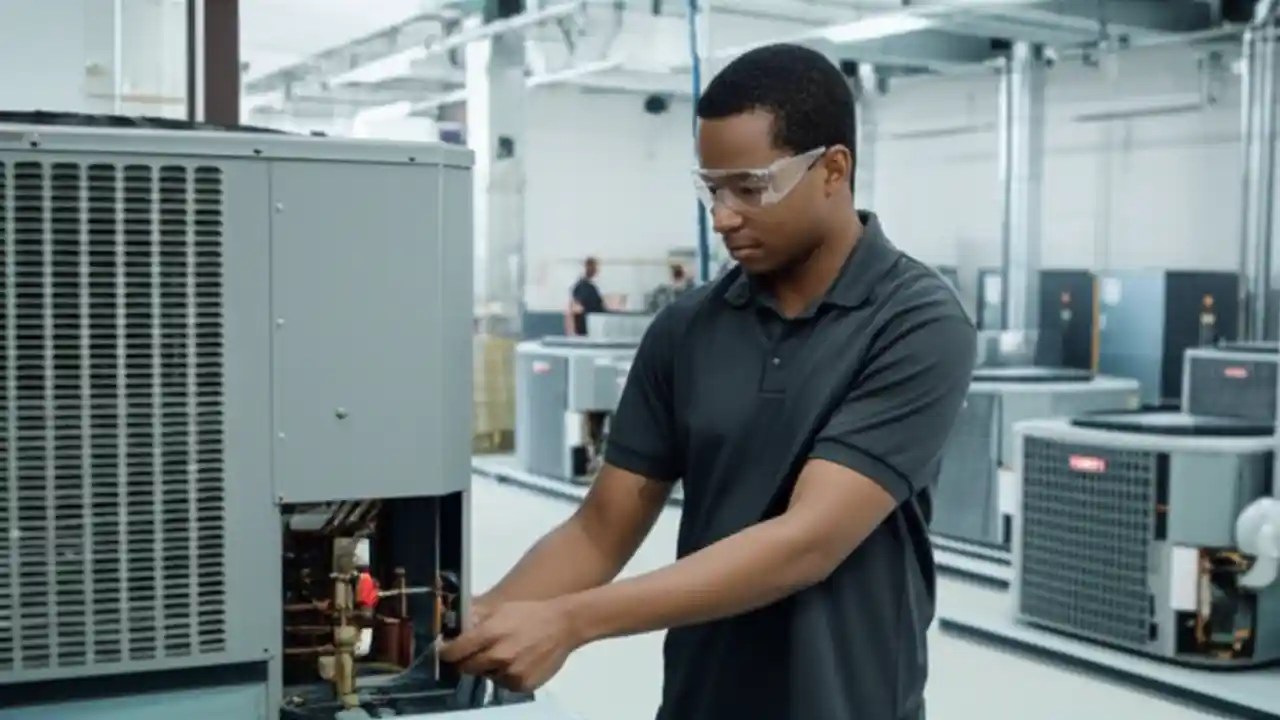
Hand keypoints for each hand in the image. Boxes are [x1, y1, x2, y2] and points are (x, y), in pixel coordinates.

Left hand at [438, 600, 581, 692]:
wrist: (564, 624)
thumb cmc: (529, 614)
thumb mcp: (500, 609)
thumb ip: (474, 617)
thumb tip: (450, 624)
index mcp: (490, 633)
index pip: (454, 651)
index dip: (446, 652)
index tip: (445, 650)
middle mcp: (499, 656)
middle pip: (466, 668)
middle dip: (467, 660)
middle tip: (478, 650)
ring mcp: (511, 673)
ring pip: (486, 676)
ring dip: (489, 668)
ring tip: (505, 652)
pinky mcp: (522, 685)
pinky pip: (503, 684)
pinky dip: (505, 676)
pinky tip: (517, 661)